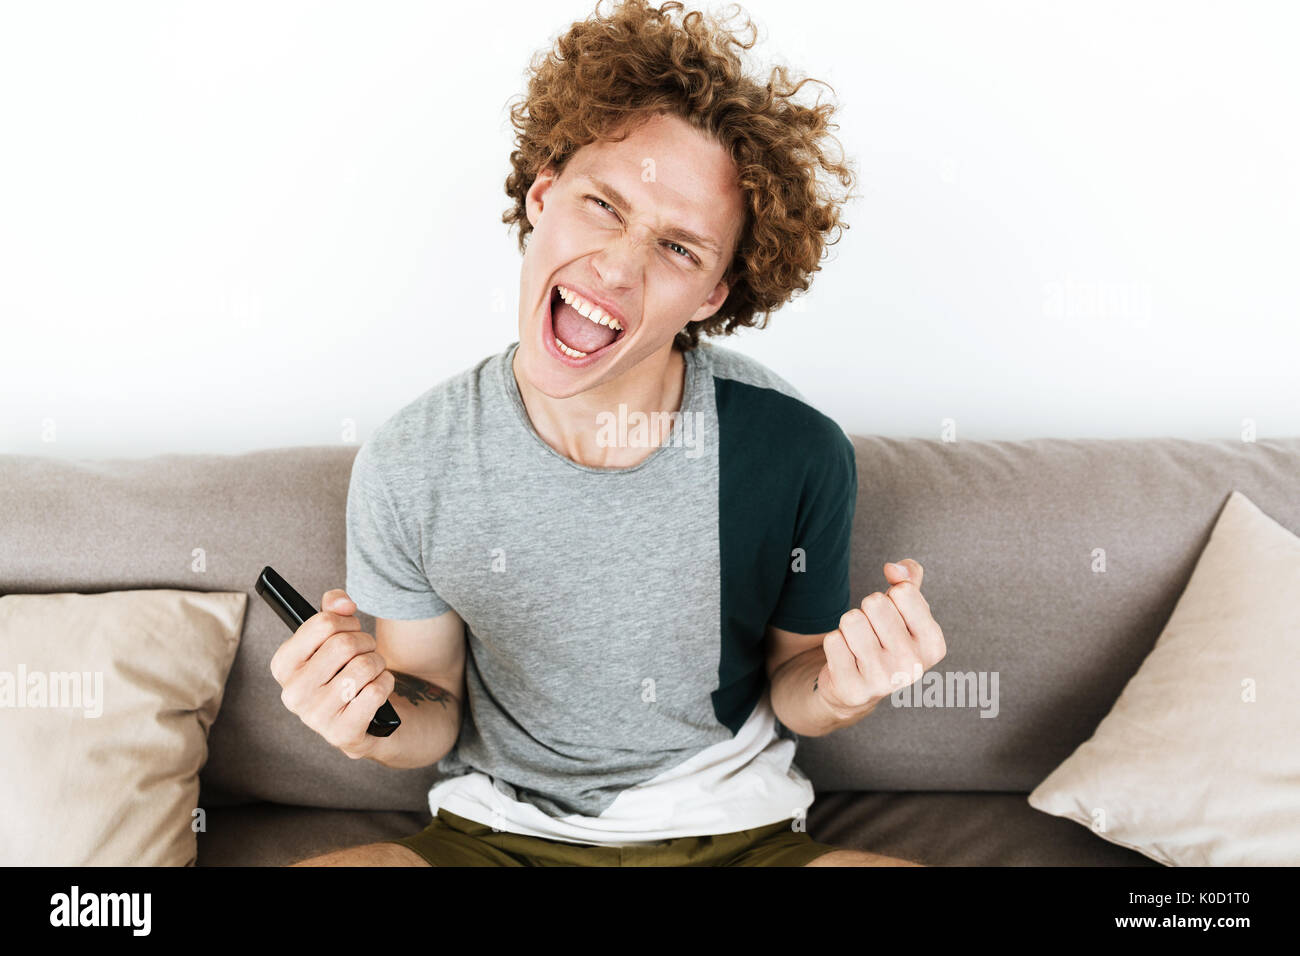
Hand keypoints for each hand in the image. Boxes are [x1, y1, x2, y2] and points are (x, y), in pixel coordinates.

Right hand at [268, 588, 395, 759]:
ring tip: (372, 669)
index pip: (322, 624)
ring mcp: (316, 716)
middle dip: (366, 642)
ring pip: (364, 666)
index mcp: (283, 665)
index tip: (350, 627)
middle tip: (366, 650)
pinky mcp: (342, 733)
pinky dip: (386, 683)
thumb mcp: (331, 637)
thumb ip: (332, 608)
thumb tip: (343, 603)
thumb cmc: (343, 670)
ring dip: (378, 662)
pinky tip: (377, 689)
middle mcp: (293, 693)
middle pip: (345, 644)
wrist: (364, 717)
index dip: (346, 621)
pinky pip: (377, 691)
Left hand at [815, 559, 945, 720]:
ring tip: (858, 645)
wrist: (859, 686)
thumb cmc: (886, 639)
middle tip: (872, 633)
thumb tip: (892, 568)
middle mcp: (913, 665)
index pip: (903, 591)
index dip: (891, 598)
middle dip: (867, 611)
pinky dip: (835, 643)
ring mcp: (883, 680)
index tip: (892, 619)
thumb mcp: (906, 609)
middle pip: (874, 602)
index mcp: (933, 644)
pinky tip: (847, 660)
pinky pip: (832, 640)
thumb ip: (909, 579)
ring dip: (848, 627)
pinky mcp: (853, 688)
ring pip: (851, 619)